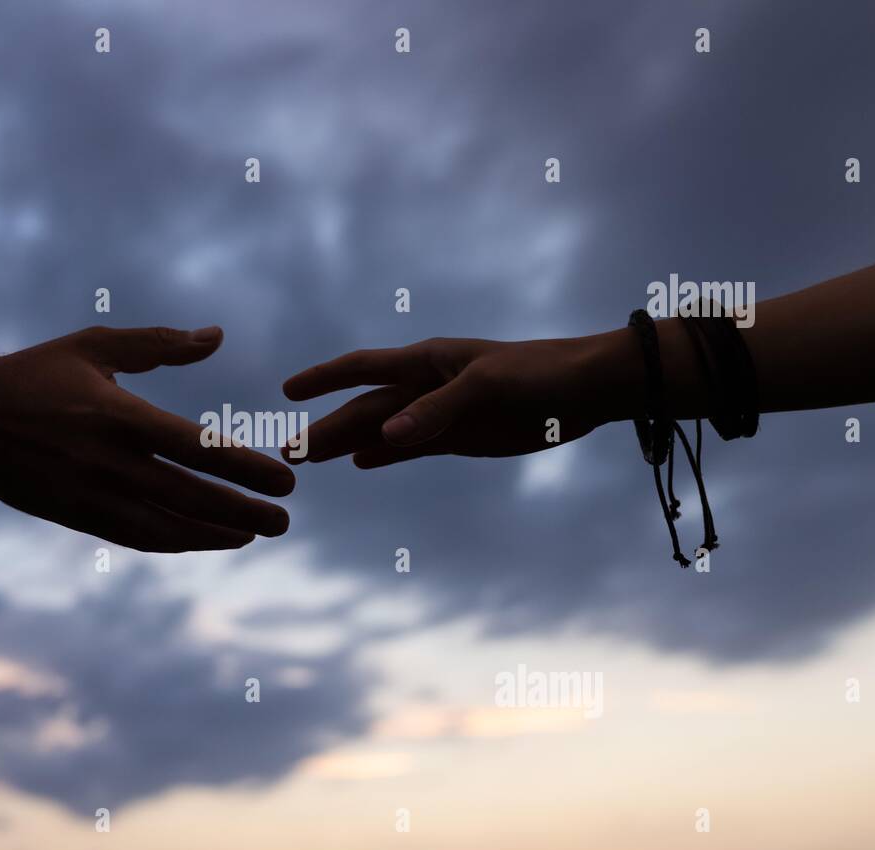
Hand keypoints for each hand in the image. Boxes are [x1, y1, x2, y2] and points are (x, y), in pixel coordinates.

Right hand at [0, 325, 293, 551]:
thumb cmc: (34, 373)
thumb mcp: (95, 345)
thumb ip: (159, 343)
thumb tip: (217, 337)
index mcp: (121, 416)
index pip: (199, 449)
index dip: (248, 468)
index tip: (287, 479)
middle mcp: (110, 463)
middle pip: (193, 497)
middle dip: (245, 512)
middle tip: (285, 520)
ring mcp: (92, 497)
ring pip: (168, 527)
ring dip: (215, 534)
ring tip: (253, 533)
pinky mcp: (76, 518)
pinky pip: (136, 537)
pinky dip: (175, 541)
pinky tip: (202, 539)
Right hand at [282, 334, 627, 467]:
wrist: (586, 390)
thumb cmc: (539, 373)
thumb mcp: (487, 387)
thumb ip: (435, 412)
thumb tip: (383, 438)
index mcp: (426, 361)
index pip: (362, 368)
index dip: (324, 378)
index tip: (289, 392)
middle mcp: (425, 385)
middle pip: (364, 409)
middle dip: (326, 428)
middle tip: (287, 453)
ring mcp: (439, 413)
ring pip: (382, 431)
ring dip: (347, 444)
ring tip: (310, 461)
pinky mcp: (459, 436)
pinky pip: (411, 446)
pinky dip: (385, 454)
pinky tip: (362, 463)